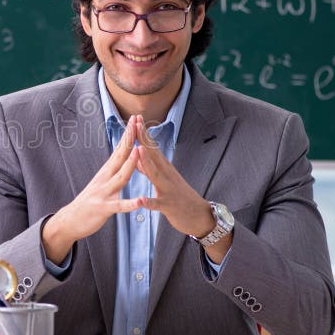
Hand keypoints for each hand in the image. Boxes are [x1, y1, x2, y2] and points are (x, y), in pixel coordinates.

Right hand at [42, 115, 144, 263]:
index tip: (135, 119)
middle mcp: (104, 178)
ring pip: (120, 177)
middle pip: (119, 156)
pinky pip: (118, 206)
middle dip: (129, 140)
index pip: (119, 149)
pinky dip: (130, 204)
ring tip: (139, 152)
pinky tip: (140, 201)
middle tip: (136, 123)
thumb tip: (123, 154)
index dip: (127, 134)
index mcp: (106, 172)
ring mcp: (103, 193)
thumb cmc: (89, 201)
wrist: (69, 220)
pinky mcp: (103, 208)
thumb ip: (113, 169)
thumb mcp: (101, 181)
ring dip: (130, 164)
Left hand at [134, 116, 231, 260]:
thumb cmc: (178, 196)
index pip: (152, 147)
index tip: (135, 118)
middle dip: (143, 139)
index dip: (143, 133)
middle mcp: (167, 175)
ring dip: (147, 163)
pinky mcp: (169, 206)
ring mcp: (169, 189)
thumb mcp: (163, 179)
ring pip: (156, 175)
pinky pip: (158, 204)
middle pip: (154, 155)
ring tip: (138, 150)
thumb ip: (149, 168)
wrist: (200, 216)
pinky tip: (141, 200)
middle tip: (135, 123)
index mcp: (164, 168)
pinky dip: (149, 202)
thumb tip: (137, 155)